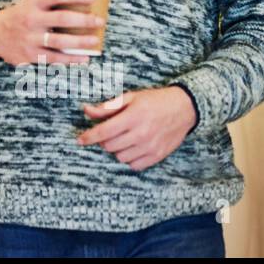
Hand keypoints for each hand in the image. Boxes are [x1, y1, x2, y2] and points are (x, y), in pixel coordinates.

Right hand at [0, 0, 103, 64]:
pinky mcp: (30, 55)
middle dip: (84, 20)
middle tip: (100, 20)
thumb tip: (80, 0)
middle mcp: (31, 20)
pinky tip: (84, 58)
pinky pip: (54, 59)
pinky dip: (71, 60)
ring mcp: (31, 39)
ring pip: (60, 42)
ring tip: (95, 40)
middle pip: (62, 19)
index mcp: (32, 4)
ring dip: (81, 42)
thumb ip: (49, 3)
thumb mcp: (29, 4)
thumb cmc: (18, 17)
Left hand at [76, 87, 196, 170]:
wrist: (184, 109)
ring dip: (117, 149)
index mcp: (132, 117)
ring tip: (124, 138)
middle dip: (104, 140)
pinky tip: (133, 147)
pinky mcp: (157, 156)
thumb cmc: (154, 101)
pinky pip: (134, 165)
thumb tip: (86, 110)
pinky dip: (129, 158)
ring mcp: (150, 147)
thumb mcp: (130, 98)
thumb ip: (108, 107)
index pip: (103, 132)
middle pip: (109, 146)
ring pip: (120, 157)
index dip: (88, 137)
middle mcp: (140, 134)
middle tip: (110, 132)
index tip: (79, 140)